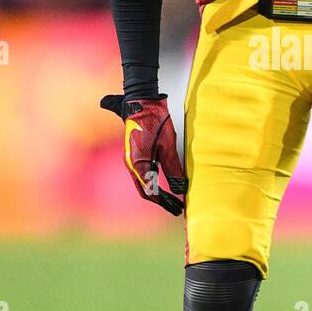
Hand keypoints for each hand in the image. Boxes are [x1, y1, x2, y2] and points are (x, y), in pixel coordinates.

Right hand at [100, 94, 186, 214]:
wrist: (141, 102)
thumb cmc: (154, 121)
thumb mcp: (167, 147)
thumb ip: (173, 169)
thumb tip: (180, 189)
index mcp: (137, 164)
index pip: (149, 191)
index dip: (164, 201)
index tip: (177, 207)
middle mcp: (131, 164)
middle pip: (145, 190)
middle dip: (161, 201)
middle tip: (176, 208)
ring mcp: (132, 159)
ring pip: (144, 182)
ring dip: (157, 192)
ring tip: (173, 199)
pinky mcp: (135, 153)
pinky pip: (144, 173)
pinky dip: (154, 181)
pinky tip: (164, 183)